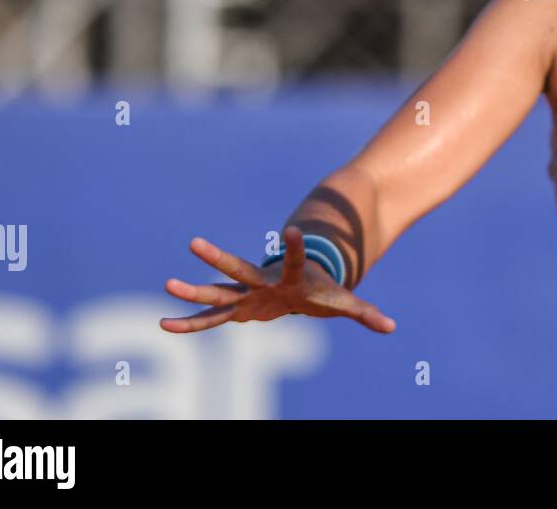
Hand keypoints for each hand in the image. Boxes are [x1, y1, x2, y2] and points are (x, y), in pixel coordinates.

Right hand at [160, 225, 395, 333]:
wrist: (300, 284)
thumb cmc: (322, 291)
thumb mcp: (344, 303)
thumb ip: (364, 313)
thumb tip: (391, 326)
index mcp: (292, 277)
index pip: (293, 259)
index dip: (294, 246)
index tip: (291, 229)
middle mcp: (263, 281)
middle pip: (239, 269)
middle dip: (218, 258)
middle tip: (193, 241)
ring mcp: (246, 294)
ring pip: (217, 292)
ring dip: (194, 290)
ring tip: (167, 284)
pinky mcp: (237, 310)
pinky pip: (210, 319)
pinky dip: (190, 324)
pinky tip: (165, 324)